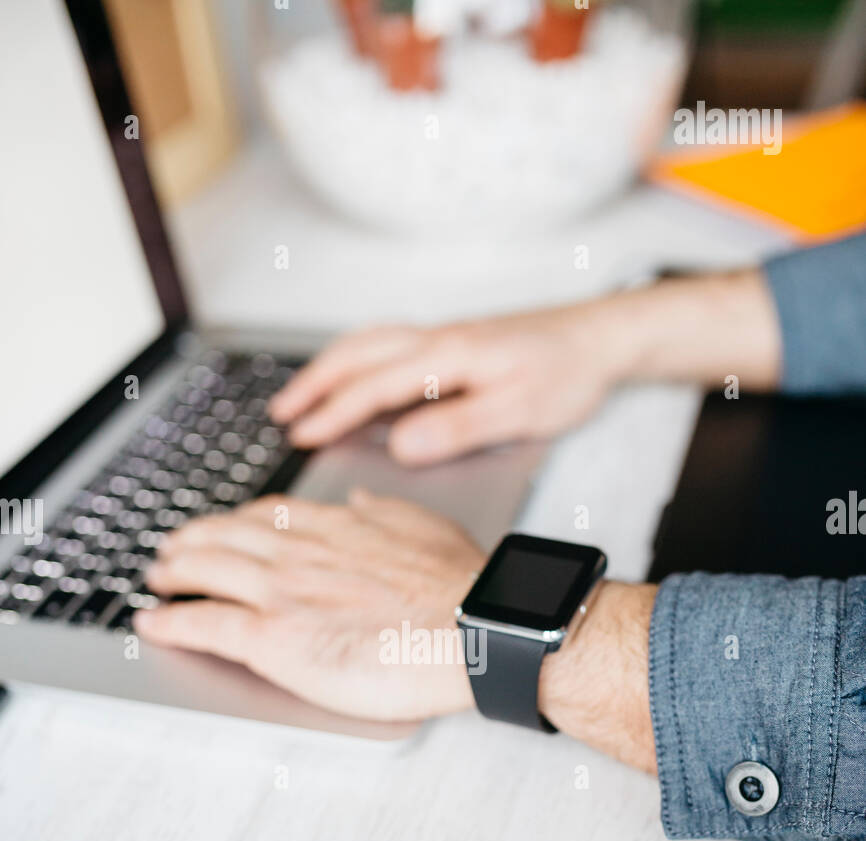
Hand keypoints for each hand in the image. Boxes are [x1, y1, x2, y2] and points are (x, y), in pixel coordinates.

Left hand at [133, 490, 483, 721]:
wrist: (468, 628)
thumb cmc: (459, 590)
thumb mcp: (425, 528)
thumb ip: (385, 512)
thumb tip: (361, 499)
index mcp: (336, 526)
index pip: (269, 517)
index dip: (238, 521)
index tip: (225, 526)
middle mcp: (299, 552)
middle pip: (225, 537)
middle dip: (192, 541)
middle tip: (173, 551)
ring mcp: (280, 592)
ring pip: (205, 570)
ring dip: (173, 573)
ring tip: (157, 579)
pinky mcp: (271, 637)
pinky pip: (204, 623)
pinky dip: (170, 621)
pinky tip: (152, 622)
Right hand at [269, 303, 625, 465]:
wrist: (601, 337)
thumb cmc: (567, 373)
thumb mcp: (519, 411)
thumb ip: (458, 428)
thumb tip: (401, 444)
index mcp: (448, 355)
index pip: (375, 385)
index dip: (334, 412)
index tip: (302, 435)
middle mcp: (438, 339)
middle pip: (358, 353)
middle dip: (314, 383)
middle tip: (281, 413)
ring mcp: (443, 337)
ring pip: (369, 343)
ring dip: (330, 367)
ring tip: (302, 396)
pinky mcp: (453, 342)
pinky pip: (388, 344)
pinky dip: (356, 359)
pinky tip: (355, 379)